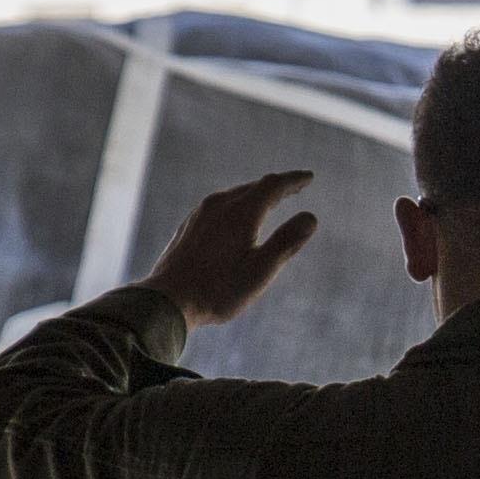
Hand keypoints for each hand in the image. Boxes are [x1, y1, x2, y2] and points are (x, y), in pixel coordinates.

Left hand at [141, 170, 318, 327]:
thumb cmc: (218, 290)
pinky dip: (238, 205)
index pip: (273, 185)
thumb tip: (311, 218)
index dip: (293, 180)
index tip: (309, 178)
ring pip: (235, 195)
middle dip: (278, 186)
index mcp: (241, 213)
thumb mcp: (260, 271)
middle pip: (254, 187)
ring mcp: (201, 213)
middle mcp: (220, 205)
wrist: (168, 300)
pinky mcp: (190, 224)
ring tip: (270, 200)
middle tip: (296, 187)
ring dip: (257, 194)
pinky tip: (237, 218)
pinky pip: (220, 205)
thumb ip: (286, 242)